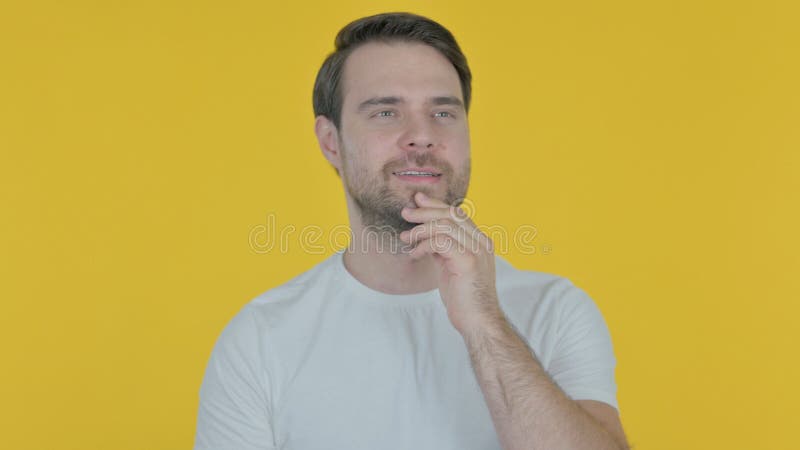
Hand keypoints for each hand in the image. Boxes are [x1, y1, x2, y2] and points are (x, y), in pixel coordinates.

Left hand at [399, 192, 502, 335]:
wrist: (478, 321)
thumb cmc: (464, 298)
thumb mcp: (450, 267)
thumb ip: (443, 249)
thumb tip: (425, 235)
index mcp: (480, 241)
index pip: (457, 213)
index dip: (436, 204)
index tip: (417, 200)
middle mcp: (482, 241)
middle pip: (451, 213)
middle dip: (425, 211)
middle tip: (405, 213)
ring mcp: (477, 250)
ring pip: (445, 224)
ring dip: (420, 229)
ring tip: (405, 238)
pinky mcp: (469, 260)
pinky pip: (440, 241)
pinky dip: (423, 245)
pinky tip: (415, 255)